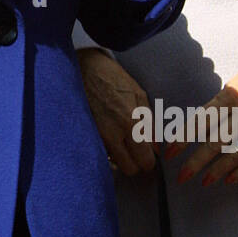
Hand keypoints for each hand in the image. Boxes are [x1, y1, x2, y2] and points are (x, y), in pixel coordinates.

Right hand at [77, 48, 154, 174]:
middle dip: (135, 163)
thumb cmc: (112, 77)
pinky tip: (108, 135)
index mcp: (130, 122)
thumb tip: (155, 146)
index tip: (148, 155)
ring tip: (121, 141)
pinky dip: (106, 150)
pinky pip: (100, 153)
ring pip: (113, 164)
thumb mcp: (138, 94)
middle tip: (136, 151)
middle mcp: (112, 134)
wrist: (82, 68)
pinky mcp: (85, 135)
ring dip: (119, 158)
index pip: (143, 160)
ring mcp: (96, 136)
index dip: (149, 161)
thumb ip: (149, 123)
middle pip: (128, 169)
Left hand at [169, 45, 237, 186]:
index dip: (183, 139)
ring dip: (217, 170)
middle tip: (182, 176)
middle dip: (196, 162)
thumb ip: (217, 105)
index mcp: (229, 98)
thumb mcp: (232, 85)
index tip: (169, 152)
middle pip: (215, 143)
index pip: (200, 122)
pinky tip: (229, 179)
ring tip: (203, 181)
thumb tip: (198, 125)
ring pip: (234, 154)